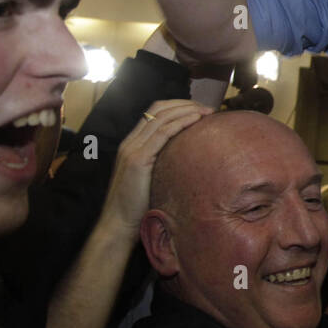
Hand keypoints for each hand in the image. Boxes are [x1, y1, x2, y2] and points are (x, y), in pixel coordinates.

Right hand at [100, 100, 210, 235]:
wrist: (119, 223)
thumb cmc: (138, 206)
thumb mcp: (151, 178)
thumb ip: (162, 163)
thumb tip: (187, 158)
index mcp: (132, 144)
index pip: (154, 113)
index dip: (178, 106)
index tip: (199, 109)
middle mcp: (130, 142)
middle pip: (159, 109)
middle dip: (186, 104)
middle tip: (208, 108)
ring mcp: (132, 149)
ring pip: (161, 117)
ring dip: (187, 110)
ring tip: (207, 112)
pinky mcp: (137, 160)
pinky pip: (161, 134)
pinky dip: (180, 123)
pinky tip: (195, 120)